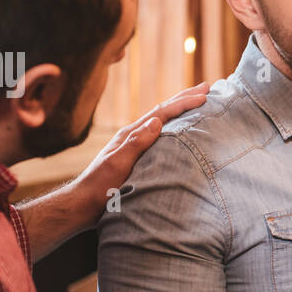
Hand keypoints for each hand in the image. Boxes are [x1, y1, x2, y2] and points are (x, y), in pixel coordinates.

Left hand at [71, 83, 209, 224]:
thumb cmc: (100, 186)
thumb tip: (156, 121)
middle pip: (163, 111)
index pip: (162, 113)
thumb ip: (136, 143)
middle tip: (206, 88)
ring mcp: (135, 145)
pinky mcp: (137, 157)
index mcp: (131, 134)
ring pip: (162, 121)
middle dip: (184, 98)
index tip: (204, 95)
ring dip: (180, 109)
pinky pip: (160, 135)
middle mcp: (134, 136)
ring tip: (197, 102)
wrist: (84, 203)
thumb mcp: (117, 164)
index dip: (183, 103)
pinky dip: (173, 126)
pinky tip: (179, 129)